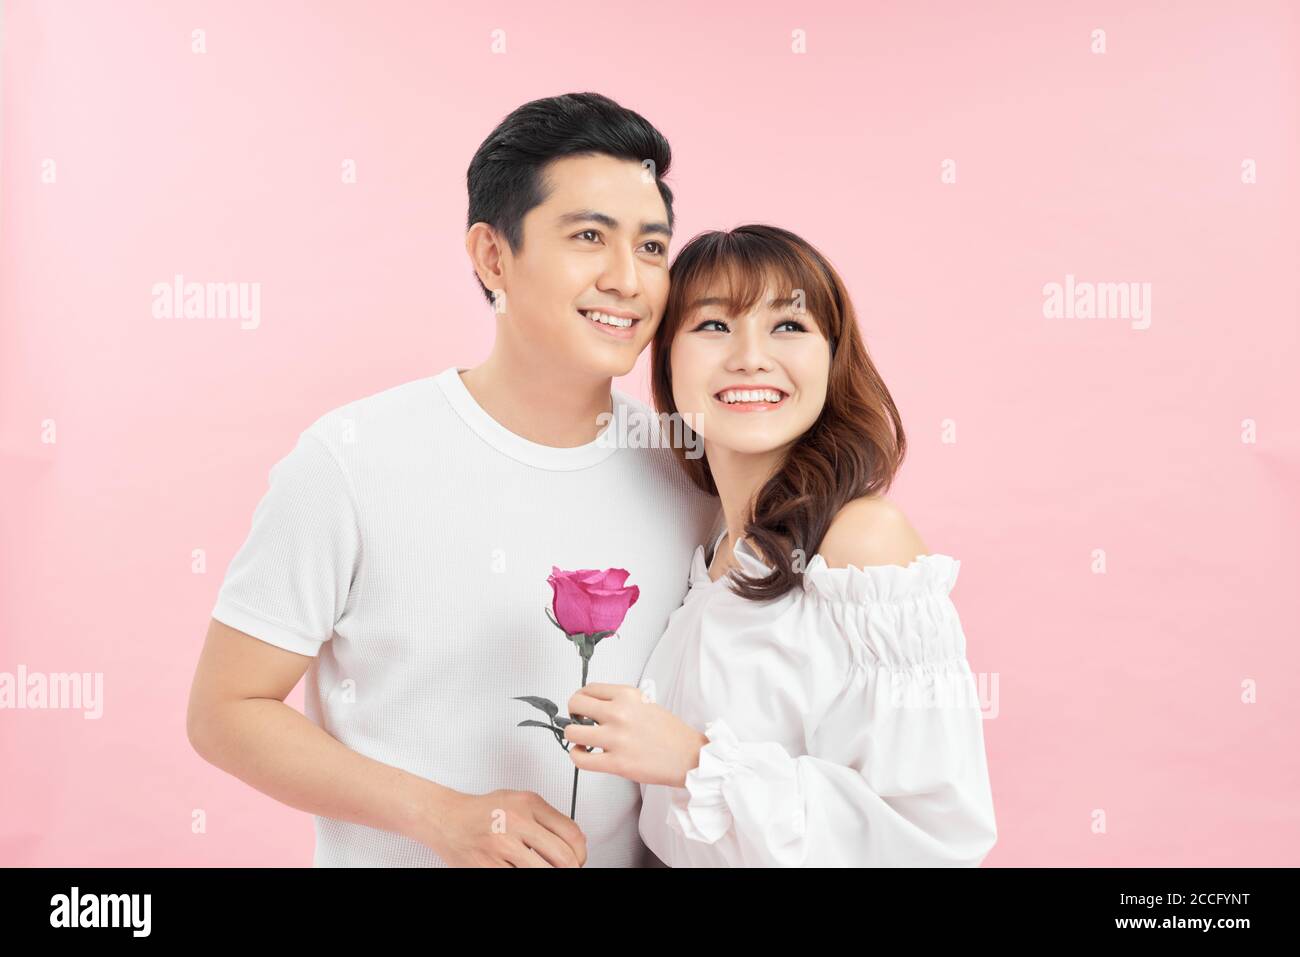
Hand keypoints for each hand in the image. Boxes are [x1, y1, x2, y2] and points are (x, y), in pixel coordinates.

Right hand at [415, 787, 587, 866]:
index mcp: (528, 804)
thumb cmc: (482, 810)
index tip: (579, 859)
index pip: (571, 833)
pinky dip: (526, 875)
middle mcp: (516, 822)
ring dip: (550, 874)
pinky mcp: (488, 865)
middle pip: (563, 857)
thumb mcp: (519, 801)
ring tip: (545, 869)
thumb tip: (577, 842)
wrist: (446, 818)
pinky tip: (523, 869)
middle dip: (571, 869)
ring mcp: (501, 845)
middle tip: (569, 870)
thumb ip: (548, 818)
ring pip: (543, 871)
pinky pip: (519, 877)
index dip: (581, 853)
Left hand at [564, 683, 707, 787]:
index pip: (589, 688)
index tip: (582, 705)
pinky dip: (576, 756)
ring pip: (572, 731)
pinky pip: (580, 758)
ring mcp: (616, 738)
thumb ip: (622, 701)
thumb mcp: (646, 703)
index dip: (581, 697)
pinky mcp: (616, 763)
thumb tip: (597, 705)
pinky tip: (583, 754)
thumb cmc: (671, 733)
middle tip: (578, 720)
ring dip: (573, 735)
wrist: (689, 757)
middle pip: (575, 704)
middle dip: (573, 712)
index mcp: (628, 695)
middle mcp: (619, 713)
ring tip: (582, 739)